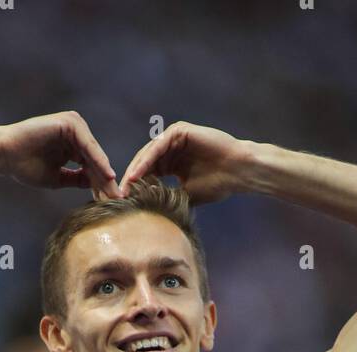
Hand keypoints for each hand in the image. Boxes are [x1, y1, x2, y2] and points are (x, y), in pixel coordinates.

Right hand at [0, 113, 120, 197]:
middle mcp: (75, 133)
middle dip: (105, 181)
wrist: (6, 156)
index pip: (92, 166)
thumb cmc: (26, 166)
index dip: (100, 185)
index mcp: (73, 144)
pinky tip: (106, 174)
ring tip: (113, 191)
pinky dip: (97, 159)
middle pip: (96, 160)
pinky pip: (88, 144)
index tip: (110, 203)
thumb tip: (95, 186)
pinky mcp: (69, 123)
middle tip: (117, 200)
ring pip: (94, 153)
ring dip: (104, 173)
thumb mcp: (58, 178)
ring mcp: (73, 126)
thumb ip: (77, 179)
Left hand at [120, 121, 247, 203]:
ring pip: (149, 153)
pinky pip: (158, 146)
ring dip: (136, 169)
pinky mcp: (179, 131)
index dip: (136, 187)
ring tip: (126, 185)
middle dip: (132, 178)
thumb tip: (152, 215)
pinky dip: (147, 159)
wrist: (236, 171)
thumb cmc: (217, 184)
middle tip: (119, 194)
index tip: (125, 203)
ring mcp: (175, 138)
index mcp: (172, 163)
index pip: (148, 173)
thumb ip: (169, 197)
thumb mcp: (187, 194)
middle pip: (144, 162)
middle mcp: (171, 149)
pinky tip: (138, 173)